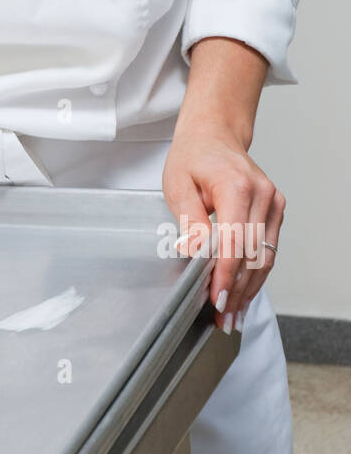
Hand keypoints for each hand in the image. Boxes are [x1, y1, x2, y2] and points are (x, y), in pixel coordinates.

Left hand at [161, 120, 285, 332]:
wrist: (213, 135)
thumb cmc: (193, 156)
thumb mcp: (178, 184)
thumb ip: (189, 220)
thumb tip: (194, 253)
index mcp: (237, 187)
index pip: (234, 242)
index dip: (224, 275)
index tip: (215, 300)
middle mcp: (262, 195)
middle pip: (252, 254)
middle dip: (235, 291)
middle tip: (221, 318)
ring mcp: (273, 203)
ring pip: (264, 257)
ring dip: (248, 289)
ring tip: (231, 315)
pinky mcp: (274, 211)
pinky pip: (267, 249)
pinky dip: (255, 274)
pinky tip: (242, 294)